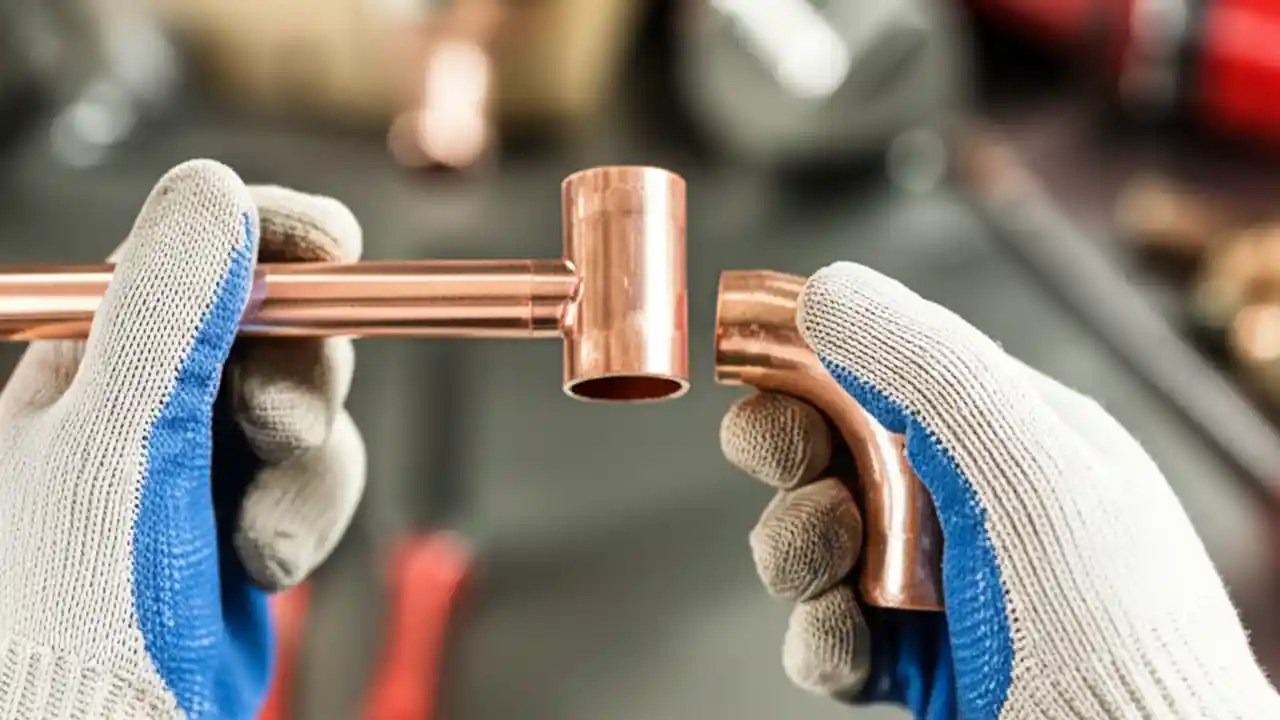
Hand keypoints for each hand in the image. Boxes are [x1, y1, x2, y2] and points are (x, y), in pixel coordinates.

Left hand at [0, 160, 364, 718]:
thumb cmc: (70, 599)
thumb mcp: (112, 434)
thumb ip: (165, 308)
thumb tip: (212, 191)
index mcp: (96, 351)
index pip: (199, 250)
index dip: (272, 237)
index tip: (331, 249)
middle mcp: (153, 392)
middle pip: (278, 321)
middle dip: (296, 374)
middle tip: (275, 425)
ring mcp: (206, 453)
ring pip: (313, 402)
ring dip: (305, 467)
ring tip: (257, 529)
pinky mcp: (251, 507)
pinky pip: (320, 474)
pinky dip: (307, 516)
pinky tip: (263, 561)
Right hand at [721, 262, 1279, 717]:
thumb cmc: (1110, 620)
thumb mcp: (1029, 465)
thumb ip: (929, 369)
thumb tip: (830, 288)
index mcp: (1009, 434)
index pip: (889, 367)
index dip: (814, 356)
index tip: (755, 353)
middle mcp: (962, 504)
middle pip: (830, 451)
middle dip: (792, 455)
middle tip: (795, 464)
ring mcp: (928, 586)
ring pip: (809, 540)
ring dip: (800, 547)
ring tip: (841, 568)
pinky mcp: (903, 662)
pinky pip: (820, 633)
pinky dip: (820, 636)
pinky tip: (851, 639)